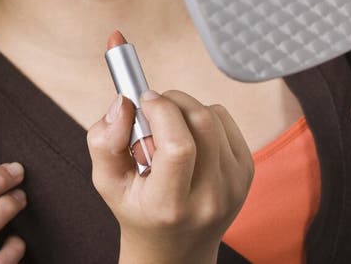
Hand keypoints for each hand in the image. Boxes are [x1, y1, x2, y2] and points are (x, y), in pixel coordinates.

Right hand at [87, 91, 252, 263]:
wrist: (177, 248)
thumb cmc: (138, 211)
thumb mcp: (107, 183)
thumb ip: (104, 141)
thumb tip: (124, 103)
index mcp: (170, 206)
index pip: (177, 147)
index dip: (161, 111)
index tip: (143, 101)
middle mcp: (209, 198)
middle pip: (202, 122)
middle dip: (172, 101)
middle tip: (152, 110)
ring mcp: (234, 185)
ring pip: (214, 116)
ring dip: (186, 108)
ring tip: (168, 130)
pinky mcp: (246, 172)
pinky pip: (226, 120)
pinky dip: (203, 116)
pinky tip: (188, 137)